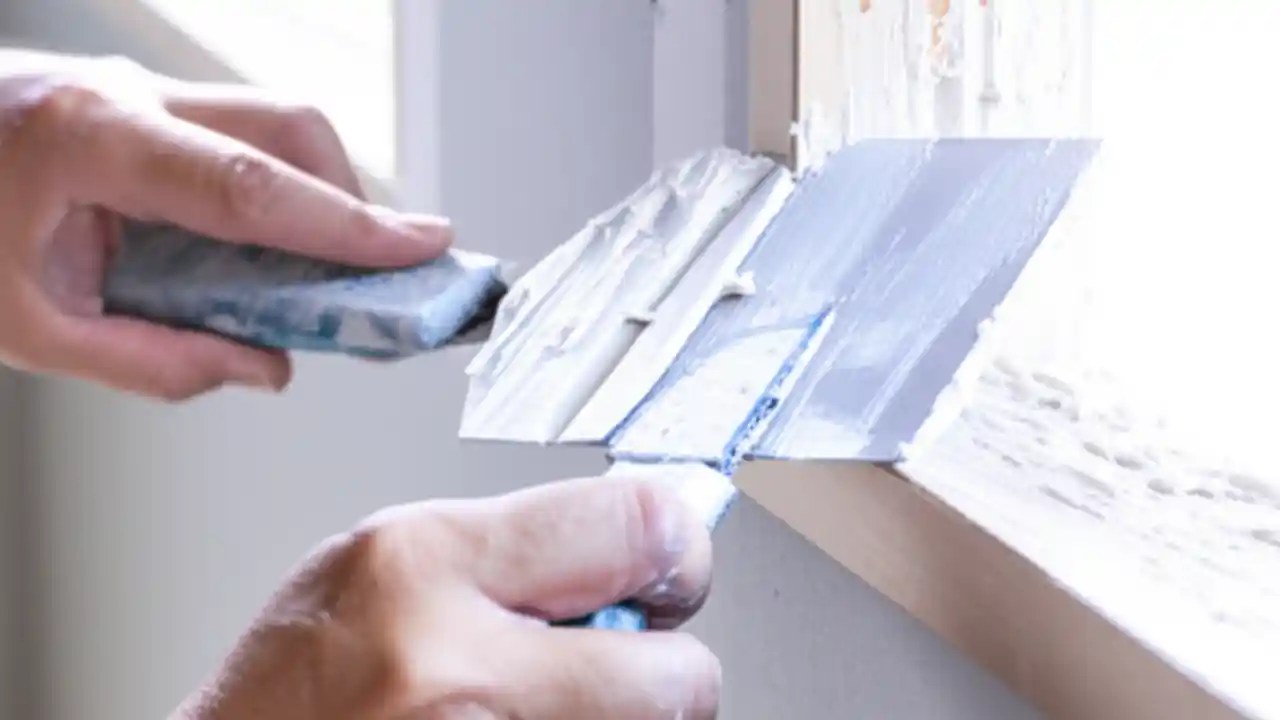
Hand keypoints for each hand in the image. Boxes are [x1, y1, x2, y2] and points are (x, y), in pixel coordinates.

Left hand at [0, 51, 451, 398]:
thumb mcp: (26, 327)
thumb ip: (153, 359)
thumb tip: (263, 368)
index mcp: (89, 143)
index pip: (248, 188)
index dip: (344, 225)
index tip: (417, 249)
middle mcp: (124, 98)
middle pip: (283, 127)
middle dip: (348, 200)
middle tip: (386, 269)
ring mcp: (133, 88)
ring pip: (268, 122)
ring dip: (311, 193)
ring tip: (321, 273)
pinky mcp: (138, 101)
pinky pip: (234, 135)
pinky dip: (269, 190)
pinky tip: (260, 247)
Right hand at [174, 476, 720, 719]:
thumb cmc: (294, 689)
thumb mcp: (386, 564)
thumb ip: (512, 549)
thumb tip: (640, 546)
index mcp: (423, 564)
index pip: (642, 525)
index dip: (678, 549)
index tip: (671, 567)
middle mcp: (455, 671)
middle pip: (680, 676)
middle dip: (669, 674)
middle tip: (629, 667)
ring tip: (544, 707)